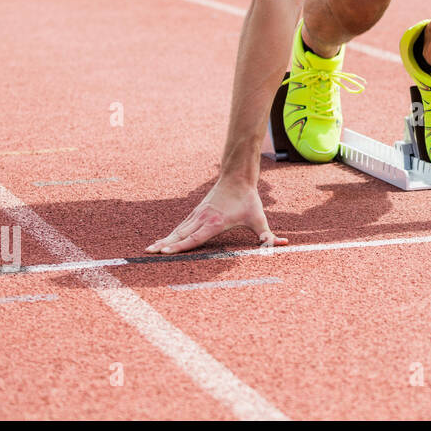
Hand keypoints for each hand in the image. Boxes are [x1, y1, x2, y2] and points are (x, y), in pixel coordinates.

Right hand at [146, 176, 286, 254]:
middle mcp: (202, 219)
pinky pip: (181, 225)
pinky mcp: (196, 212)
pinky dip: (171, 234)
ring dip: (164, 239)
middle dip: (164, 244)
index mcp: (215, 222)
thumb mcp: (259, 218)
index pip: (194, 238)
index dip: (179, 246)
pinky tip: (163, 240)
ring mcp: (197, 215)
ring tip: (148, 249)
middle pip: (180, 235)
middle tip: (148, 253)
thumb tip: (282, 245)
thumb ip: (268, 235)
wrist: (237, 177)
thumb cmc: (248, 199)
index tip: (164, 252)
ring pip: (178, 230)